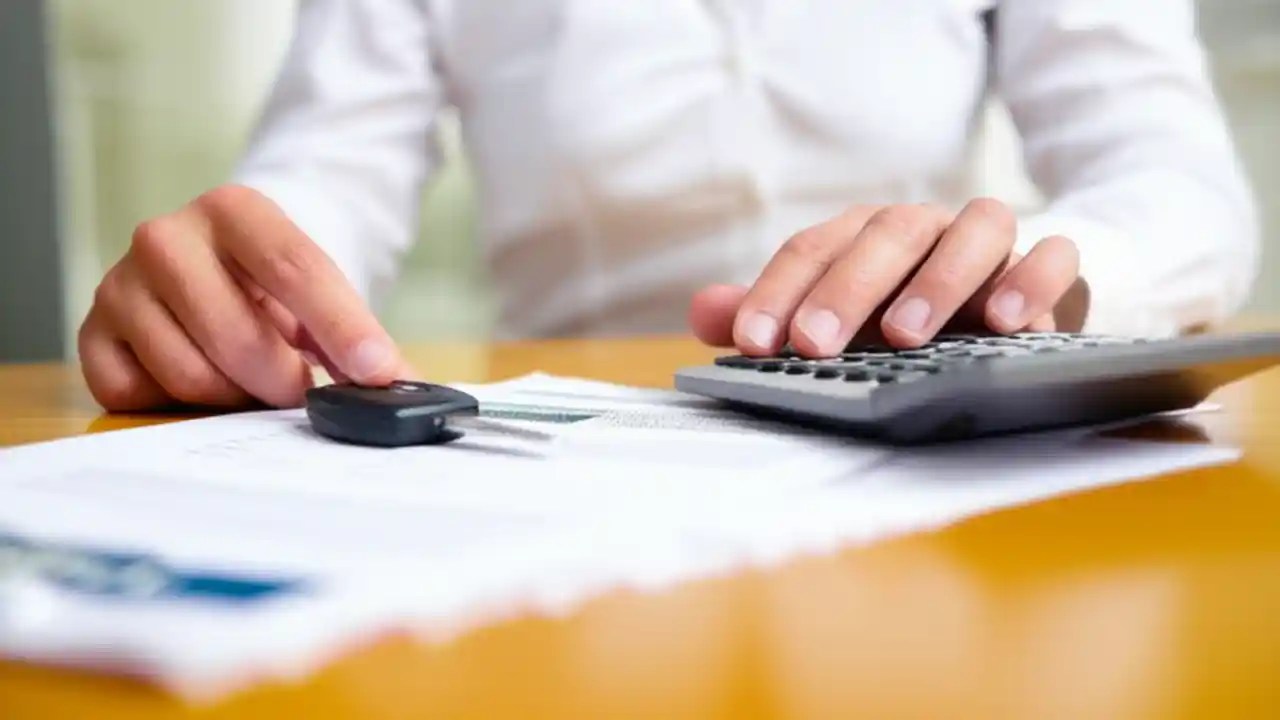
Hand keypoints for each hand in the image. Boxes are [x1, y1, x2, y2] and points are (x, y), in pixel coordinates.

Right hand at [79, 185, 414, 411]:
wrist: (211, 267)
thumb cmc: (272, 286)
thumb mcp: (318, 294)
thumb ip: (354, 335)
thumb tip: (398, 385)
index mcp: (235, 210)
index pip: (296, 269)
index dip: (341, 328)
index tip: (376, 372)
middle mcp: (167, 236)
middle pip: (238, 336)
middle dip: (281, 382)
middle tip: (298, 392)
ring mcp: (121, 283)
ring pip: (189, 374)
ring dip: (232, 396)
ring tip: (247, 381)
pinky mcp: (92, 331)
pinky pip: (138, 393)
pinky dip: (176, 405)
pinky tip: (197, 381)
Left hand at [688, 199, 1085, 354]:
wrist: (1006, 287)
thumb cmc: (903, 304)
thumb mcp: (838, 314)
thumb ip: (773, 313)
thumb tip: (703, 315)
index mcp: (863, 235)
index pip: (810, 249)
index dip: (776, 293)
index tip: (751, 343)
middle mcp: (922, 228)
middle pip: (883, 236)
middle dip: (844, 290)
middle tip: (813, 344)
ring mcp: (987, 240)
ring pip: (971, 231)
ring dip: (938, 279)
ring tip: (907, 335)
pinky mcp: (1046, 262)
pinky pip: (1051, 255)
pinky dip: (1032, 280)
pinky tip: (1008, 323)